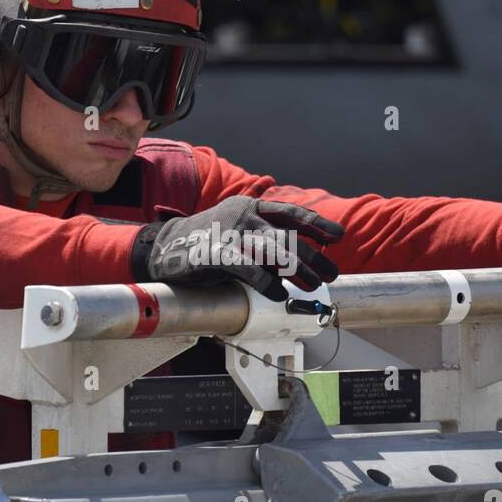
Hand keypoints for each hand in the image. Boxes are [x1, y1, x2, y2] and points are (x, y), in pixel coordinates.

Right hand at [132, 196, 343, 299]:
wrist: (164, 246)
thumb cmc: (207, 239)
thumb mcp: (238, 227)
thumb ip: (263, 236)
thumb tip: (296, 257)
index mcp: (251, 207)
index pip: (290, 212)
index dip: (315, 224)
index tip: (336, 237)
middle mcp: (244, 216)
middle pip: (287, 235)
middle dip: (313, 256)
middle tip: (330, 273)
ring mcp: (231, 233)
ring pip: (273, 250)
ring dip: (297, 269)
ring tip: (312, 285)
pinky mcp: (216, 254)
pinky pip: (248, 269)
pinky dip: (266, 282)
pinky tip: (279, 294)